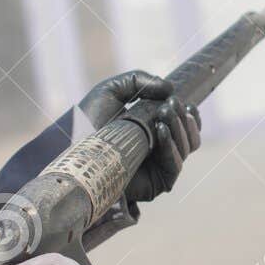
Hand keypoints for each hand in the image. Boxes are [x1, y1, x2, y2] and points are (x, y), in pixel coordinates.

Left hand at [76, 70, 201, 203]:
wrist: (72, 148)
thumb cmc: (87, 121)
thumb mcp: (111, 91)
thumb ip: (139, 81)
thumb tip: (170, 88)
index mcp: (152, 131)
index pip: (185, 125)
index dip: (190, 114)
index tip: (184, 101)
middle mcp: (159, 150)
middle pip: (192, 135)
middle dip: (184, 117)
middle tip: (171, 104)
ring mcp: (159, 167)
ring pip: (188, 147)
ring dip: (180, 127)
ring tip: (164, 113)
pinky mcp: (156, 183)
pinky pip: (175, 165)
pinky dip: (172, 145)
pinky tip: (159, 130)